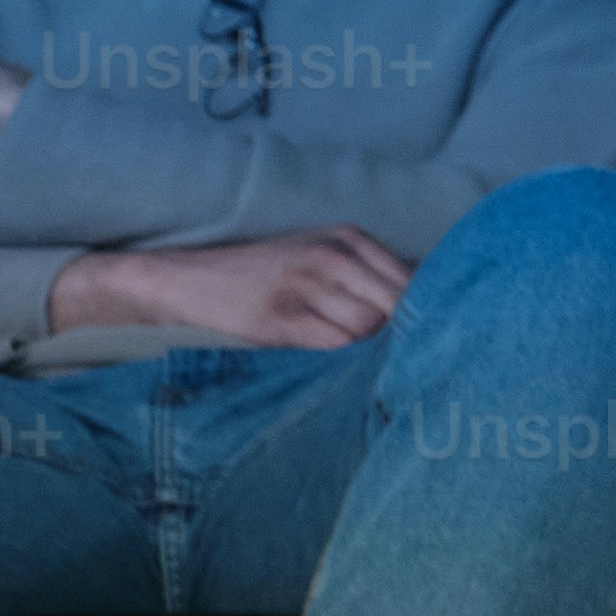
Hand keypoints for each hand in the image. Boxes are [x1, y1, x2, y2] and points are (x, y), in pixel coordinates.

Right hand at [41, 227, 409, 347]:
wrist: (185, 282)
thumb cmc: (256, 279)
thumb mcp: (314, 259)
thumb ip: (361, 280)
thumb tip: (417, 318)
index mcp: (347, 239)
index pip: (414, 280)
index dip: (427, 317)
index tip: (430, 344)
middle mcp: (331, 256)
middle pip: (399, 306)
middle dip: (406, 340)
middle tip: (407, 369)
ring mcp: (305, 285)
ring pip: (369, 330)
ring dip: (373, 357)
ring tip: (371, 376)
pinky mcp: (281, 319)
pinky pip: (335, 348)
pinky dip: (344, 365)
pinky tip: (341, 377)